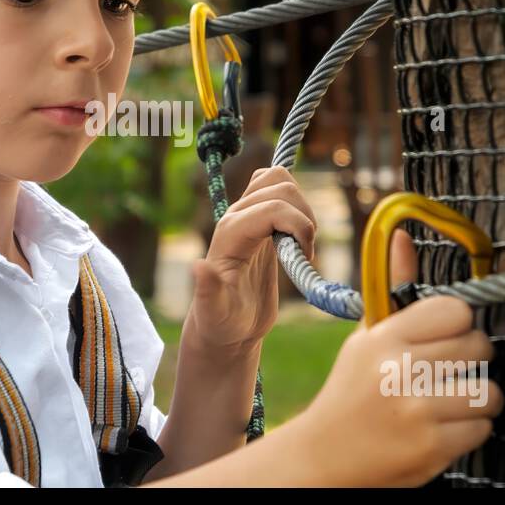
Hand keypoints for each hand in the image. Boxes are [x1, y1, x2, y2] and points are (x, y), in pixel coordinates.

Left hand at [186, 166, 316, 355]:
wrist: (225, 325)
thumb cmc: (221, 323)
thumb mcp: (215, 313)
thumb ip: (207, 292)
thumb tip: (198, 267)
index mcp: (229, 234)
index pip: (272, 207)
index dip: (298, 225)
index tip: (306, 257)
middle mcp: (236, 217)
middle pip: (279, 185)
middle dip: (302, 215)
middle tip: (304, 252)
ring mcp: (248, 215)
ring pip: (279, 179)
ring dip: (302, 207)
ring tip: (302, 242)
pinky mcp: (261, 219)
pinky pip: (279, 188)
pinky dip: (296, 204)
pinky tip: (298, 235)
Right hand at [293, 230, 502, 485]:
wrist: (324, 457)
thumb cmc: (352, 390)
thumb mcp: (366, 338)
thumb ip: (393, 288)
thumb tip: (403, 235)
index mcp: (383, 338)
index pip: (456, 310)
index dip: (459, 325)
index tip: (446, 340)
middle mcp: (397, 369)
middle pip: (479, 347)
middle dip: (471, 362)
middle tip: (445, 374)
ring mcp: (415, 409)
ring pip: (489, 390)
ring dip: (478, 400)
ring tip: (449, 403)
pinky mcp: (430, 447)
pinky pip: (483, 427)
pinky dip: (470, 431)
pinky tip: (442, 430)